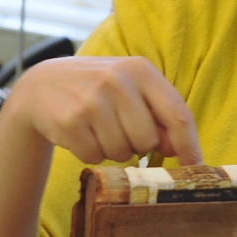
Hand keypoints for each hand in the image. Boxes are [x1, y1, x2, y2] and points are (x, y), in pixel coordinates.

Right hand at [1, 56, 202, 165]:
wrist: (41, 85)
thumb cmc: (96, 89)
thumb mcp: (129, 88)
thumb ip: (157, 113)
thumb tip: (176, 148)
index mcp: (140, 69)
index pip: (178, 114)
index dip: (189, 146)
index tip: (195, 167)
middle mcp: (117, 81)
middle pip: (148, 141)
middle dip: (137, 144)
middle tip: (118, 128)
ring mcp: (91, 101)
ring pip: (122, 153)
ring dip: (112, 149)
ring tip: (97, 128)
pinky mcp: (69, 122)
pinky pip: (95, 157)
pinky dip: (90, 152)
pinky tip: (81, 132)